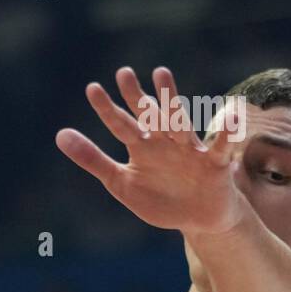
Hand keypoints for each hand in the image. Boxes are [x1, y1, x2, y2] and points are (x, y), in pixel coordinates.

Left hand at [56, 66, 246, 237]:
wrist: (198, 218)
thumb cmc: (159, 198)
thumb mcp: (120, 182)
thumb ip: (93, 159)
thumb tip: (60, 134)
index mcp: (143, 147)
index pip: (122, 125)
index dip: (107, 109)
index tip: (91, 89)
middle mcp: (165, 142)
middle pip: (150, 115)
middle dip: (137, 96)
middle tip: (122, 74)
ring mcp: (190, 150)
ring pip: (179, 123)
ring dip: (171, 102)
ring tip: (161, 76)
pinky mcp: (214, 163)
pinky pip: (219, 147)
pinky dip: (225, 135)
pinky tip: (230, 118)